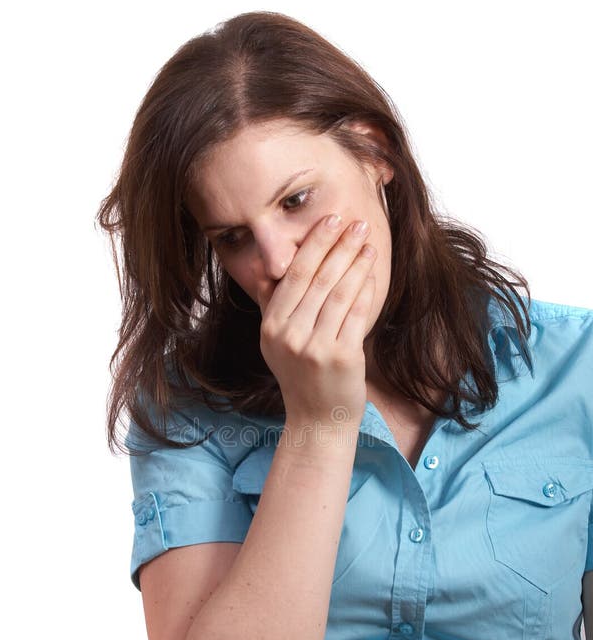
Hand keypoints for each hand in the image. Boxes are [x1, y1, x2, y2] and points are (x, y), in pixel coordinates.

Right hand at [256, 214, 377, 425]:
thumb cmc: (302, 376)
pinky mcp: (341, 358)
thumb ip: (274, 304)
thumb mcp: (276, 341)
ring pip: (339, 293)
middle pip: (317, 279)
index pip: (293, 275)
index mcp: (271, 327)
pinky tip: (372, 274)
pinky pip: (356, 315)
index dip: (314, 244)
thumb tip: (268, 264)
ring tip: (368, 243)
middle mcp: (289, 336)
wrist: (318, 419)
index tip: (330, 220)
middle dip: (339, 246)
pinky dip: (365, 291)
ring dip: (356, 263)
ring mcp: (315, 348)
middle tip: (357, 223)